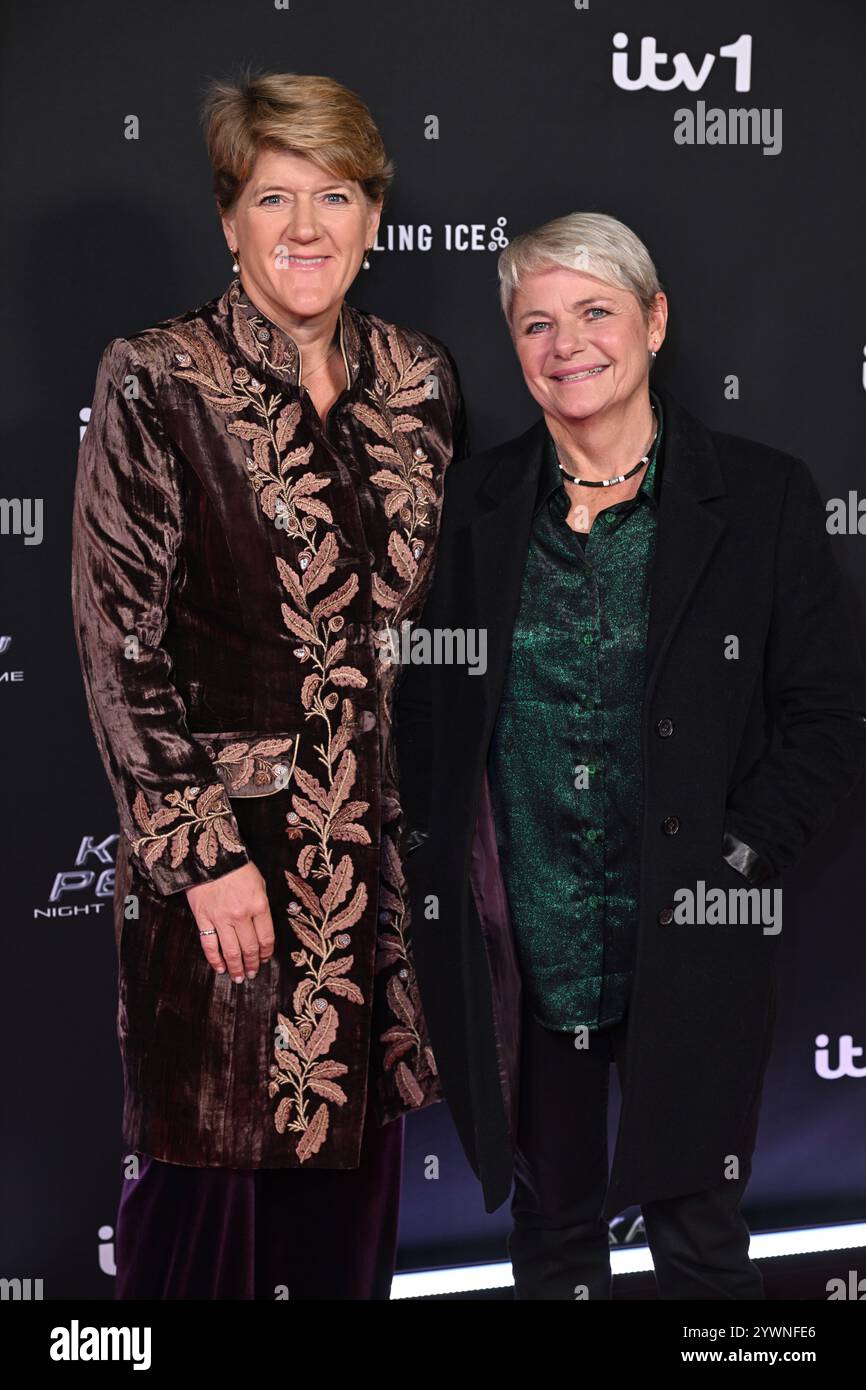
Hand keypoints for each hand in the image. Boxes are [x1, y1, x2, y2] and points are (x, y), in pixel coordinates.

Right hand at [185, 862, 274, 982]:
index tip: (265, 959)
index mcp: (258, 905)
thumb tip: (262, 927)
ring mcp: (221, 919)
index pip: (266, 938)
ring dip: (236, 967)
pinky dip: (215, 960)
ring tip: (239, 977)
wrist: (210, 856)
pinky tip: (220, 968)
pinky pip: (209, 945)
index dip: (266, 953)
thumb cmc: (237, 867)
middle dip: (253, 963)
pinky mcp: (203, 919)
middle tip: (253, 973)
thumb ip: (261, 905)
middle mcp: (241, 915)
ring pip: (231, 951)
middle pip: (250, 948)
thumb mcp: (259, 882)